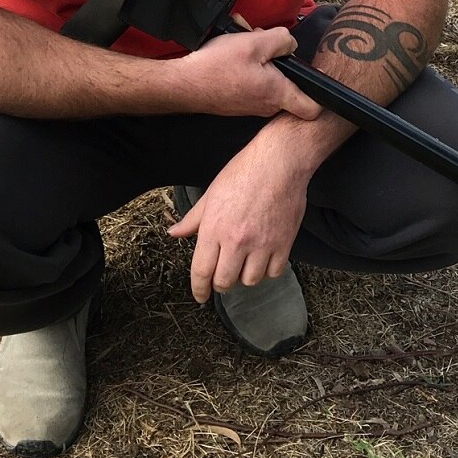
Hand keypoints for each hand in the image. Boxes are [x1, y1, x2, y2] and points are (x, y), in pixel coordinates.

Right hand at [167, 26, 321, 119]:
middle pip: (288, 82)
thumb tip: (291, 44)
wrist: (182, 84)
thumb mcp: (255, 42)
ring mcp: (251, 104)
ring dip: (259, 56)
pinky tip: (231, 48)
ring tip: (244, 39)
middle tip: (264, 41)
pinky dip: (246, 63)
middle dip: (280, 58)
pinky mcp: (237, 100)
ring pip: (268, 77)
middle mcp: (267, 105)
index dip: (322, 96)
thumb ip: (282, 40)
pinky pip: (251, 79)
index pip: (313, 109)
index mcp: (277, 94)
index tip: (320, 79)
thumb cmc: (216, 67)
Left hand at [167, 135, 308, 301]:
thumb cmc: (245, 172)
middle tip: (223, 275)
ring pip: (249, 280)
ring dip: (245, 276)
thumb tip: (174, 233)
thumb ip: (193, 219)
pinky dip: (268, 270)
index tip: (200, 296)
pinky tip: (264, 259)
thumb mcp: (212, 193)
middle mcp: (236, 241)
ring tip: (245, 263)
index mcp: (214, 228)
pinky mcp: (283, 243)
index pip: (201, 271)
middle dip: (220, 283)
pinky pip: (273, 272)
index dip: (199, 289)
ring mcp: (261, 243)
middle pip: (224, 281)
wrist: (280, 162)